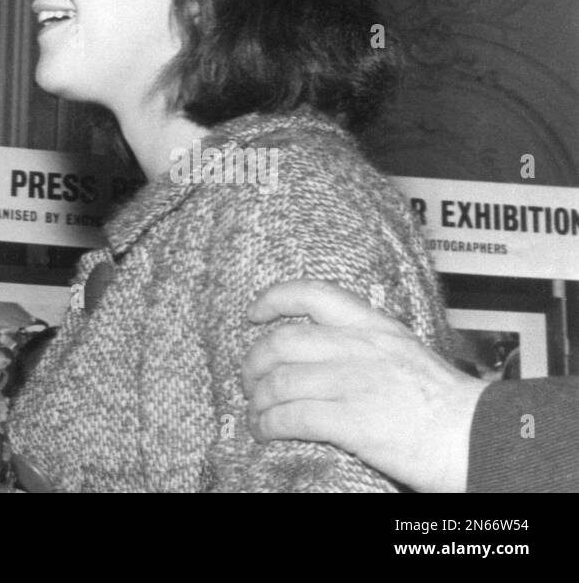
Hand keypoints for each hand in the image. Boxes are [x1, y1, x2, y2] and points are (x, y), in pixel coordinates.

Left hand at [242, 279, 487, 492]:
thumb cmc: (449, 404)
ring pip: (281, 382)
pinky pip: (292, 417)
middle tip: (249, 379)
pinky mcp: (351, 420)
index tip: (253, 313)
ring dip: (259, 400)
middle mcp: (359, 347)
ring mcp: (353, 382)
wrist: (482, 438)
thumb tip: (328, 356)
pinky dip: (270, 424)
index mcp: (375, 326)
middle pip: (283, 342)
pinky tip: (264, 432)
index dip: (274, 299)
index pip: (313, 294)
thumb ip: (368, 348)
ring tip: (256, 414)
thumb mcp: (407, 353)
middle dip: (255, 361)